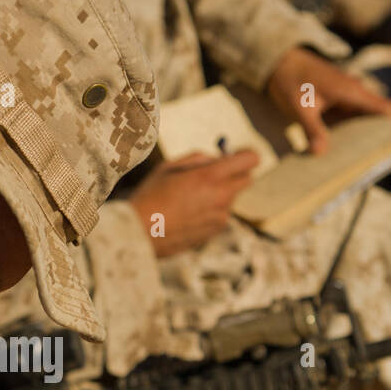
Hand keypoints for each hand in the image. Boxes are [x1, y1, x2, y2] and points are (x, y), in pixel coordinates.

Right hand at [128, 149, 259, 258]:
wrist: (139, 234)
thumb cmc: (150, 196)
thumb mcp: (169, 167)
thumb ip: (198, 159)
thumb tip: (216, 159)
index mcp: (210, 176)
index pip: (250, 159)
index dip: (245, 155)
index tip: (234, 156)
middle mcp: (221, 197)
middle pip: (247, 179)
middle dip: (235, 174)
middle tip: (213, 175)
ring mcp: (220, 217)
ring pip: (229, 198)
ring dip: (217, 195)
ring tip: (186, 200)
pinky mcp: (215, 232)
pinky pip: (219, 215)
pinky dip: (209, 212)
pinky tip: (185, 215)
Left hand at [265, 47, 390, 154]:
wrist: (279, 63)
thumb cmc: (291, 80)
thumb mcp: (300, 108)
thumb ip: (312, 129)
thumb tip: (321, 153)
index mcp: (352, 92)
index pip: (386, 107)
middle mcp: (354, 94)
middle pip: (377, 117)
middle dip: (378, 137)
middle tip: (373, 162)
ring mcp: (345, 98)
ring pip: (362, 119)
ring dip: (361, 136)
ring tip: (357, 161)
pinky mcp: (335, 102)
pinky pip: (348, 119)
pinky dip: (347, 132)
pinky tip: (338, 150)